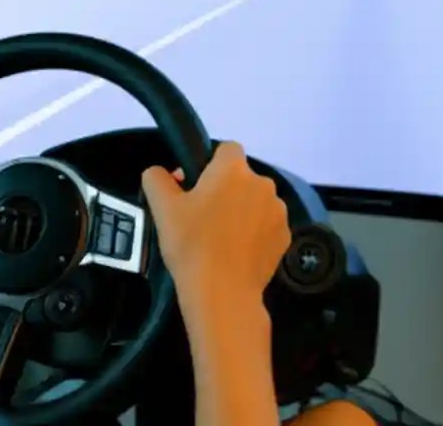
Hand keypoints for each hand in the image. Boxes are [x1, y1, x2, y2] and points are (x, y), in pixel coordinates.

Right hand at [141, 142, 289, 305]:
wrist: (223, 293)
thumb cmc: (191, 245)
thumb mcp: (162, 208)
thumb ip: (156, 178)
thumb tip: (160, 173)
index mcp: (233, 169)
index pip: (226, 148)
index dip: (209, 164)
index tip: (194, 187)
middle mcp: (262, 183)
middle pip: (241, 177)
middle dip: (224, 190)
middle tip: (201, 217)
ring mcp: (278, 211)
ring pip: (255, 201)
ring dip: (241, 211)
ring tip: (220, 238)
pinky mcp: (285, 237)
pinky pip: (266, 225)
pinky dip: (254, 233)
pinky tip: (237, 252)